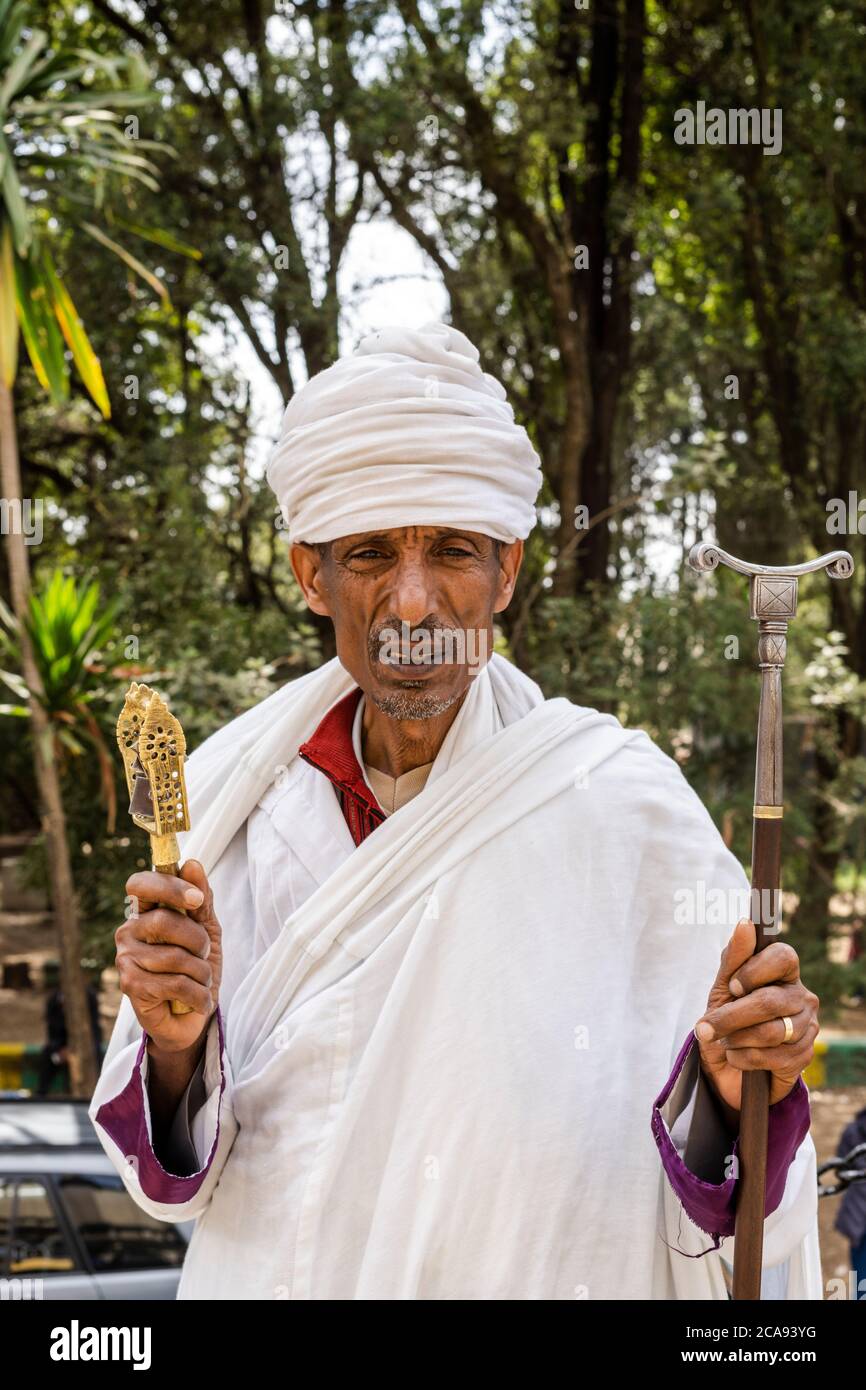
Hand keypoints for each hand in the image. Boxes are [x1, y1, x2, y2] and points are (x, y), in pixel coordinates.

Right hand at [116, 860, 222, 1054]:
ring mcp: (125, 959)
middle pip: (164, 921)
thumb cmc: (197, 966)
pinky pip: (175, 983)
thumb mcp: (207, 929)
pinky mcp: (130, 987)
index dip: (168, 887)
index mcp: (145, 911)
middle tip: (203, 953)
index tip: (196, 900)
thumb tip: (192, 863)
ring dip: (201, 971)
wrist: (193, 1016)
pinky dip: (198, 994)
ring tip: (200, 981)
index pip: (140, 883)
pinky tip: (197, 1000)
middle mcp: (128, 931)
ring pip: (174, 956)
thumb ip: (202, 899)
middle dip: (197, 939)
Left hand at [694, 918, 818, 1110]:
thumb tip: (745, 923)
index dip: (755, 971)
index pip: (784, 957)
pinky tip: (738, 1057)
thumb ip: (733, 958)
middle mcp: (802, 996)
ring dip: (737, 1039)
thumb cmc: (727, 1019)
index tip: (732, 986)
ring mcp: (807, 1026)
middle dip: (731, 1017)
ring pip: (772, 1032)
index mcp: (784, 973)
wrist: (729, 1067)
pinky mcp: (805, 1055)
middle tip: (705, 1028)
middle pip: (770, 1001)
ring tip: (724, 1041)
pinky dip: (746, 1058)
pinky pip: (775, 1057)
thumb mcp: (723, 989)